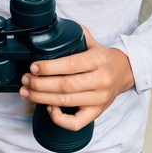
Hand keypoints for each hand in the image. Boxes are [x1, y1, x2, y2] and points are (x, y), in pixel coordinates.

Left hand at [18, 25, 134, 130]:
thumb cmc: (104, 58)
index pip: (70, 65)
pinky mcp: (97, 112)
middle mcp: (100, 81)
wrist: (126, 72)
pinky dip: (59, 118)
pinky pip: (76, 123)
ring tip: (27, 92)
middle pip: (65, 86)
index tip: (33, 67)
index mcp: (98, 60)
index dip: (49, 68)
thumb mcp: (94, 42)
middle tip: (25, 80)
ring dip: (42, 98)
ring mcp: (99, 99)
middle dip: (40, 84)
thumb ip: (76, 35)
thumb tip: (53, 29)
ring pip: (66, 102)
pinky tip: (48, 108)